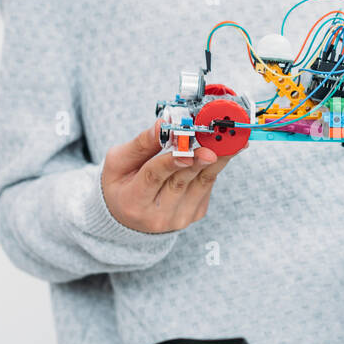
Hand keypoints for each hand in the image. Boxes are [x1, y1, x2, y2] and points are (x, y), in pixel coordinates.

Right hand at [101, 120, 238, 233]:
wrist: (130, 217)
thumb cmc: (122, 184)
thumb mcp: (119, 162)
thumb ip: (141, 144)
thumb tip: (162, 125)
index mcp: (133, 202)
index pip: (153, 178)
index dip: (170, 163)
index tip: (186, 151)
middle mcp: (157, 216)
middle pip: (181, 182)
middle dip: (198, 160)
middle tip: (212, 144)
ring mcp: (178, 218)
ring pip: (200, 184)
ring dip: (216, 161)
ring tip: (225, 142)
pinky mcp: (195, 214)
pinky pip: (207, 187)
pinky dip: (214, 167)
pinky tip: (221, 152)